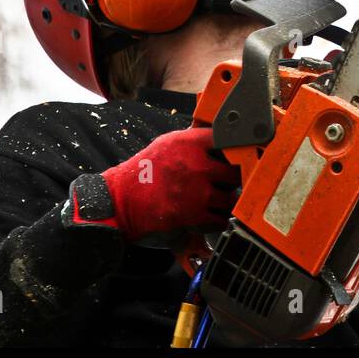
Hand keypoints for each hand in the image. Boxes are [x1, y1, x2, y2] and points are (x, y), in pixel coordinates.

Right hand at [99, 126, 238, 243]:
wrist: (119, 201)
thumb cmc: (143, 172)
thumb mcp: (167, 144)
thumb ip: (193, 141)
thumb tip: (219, 137)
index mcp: (190, 142)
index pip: (228, 140)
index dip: (236, 149)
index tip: (239, 155)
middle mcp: (196, 164)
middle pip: (235, 171)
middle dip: (232, 179)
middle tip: (227, 183)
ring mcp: (196, 191)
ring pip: (231, 197)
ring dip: (227, 201)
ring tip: (218, 201)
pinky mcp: (193, 215)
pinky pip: (220, 219)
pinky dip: (217, 220)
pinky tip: (210, 216)